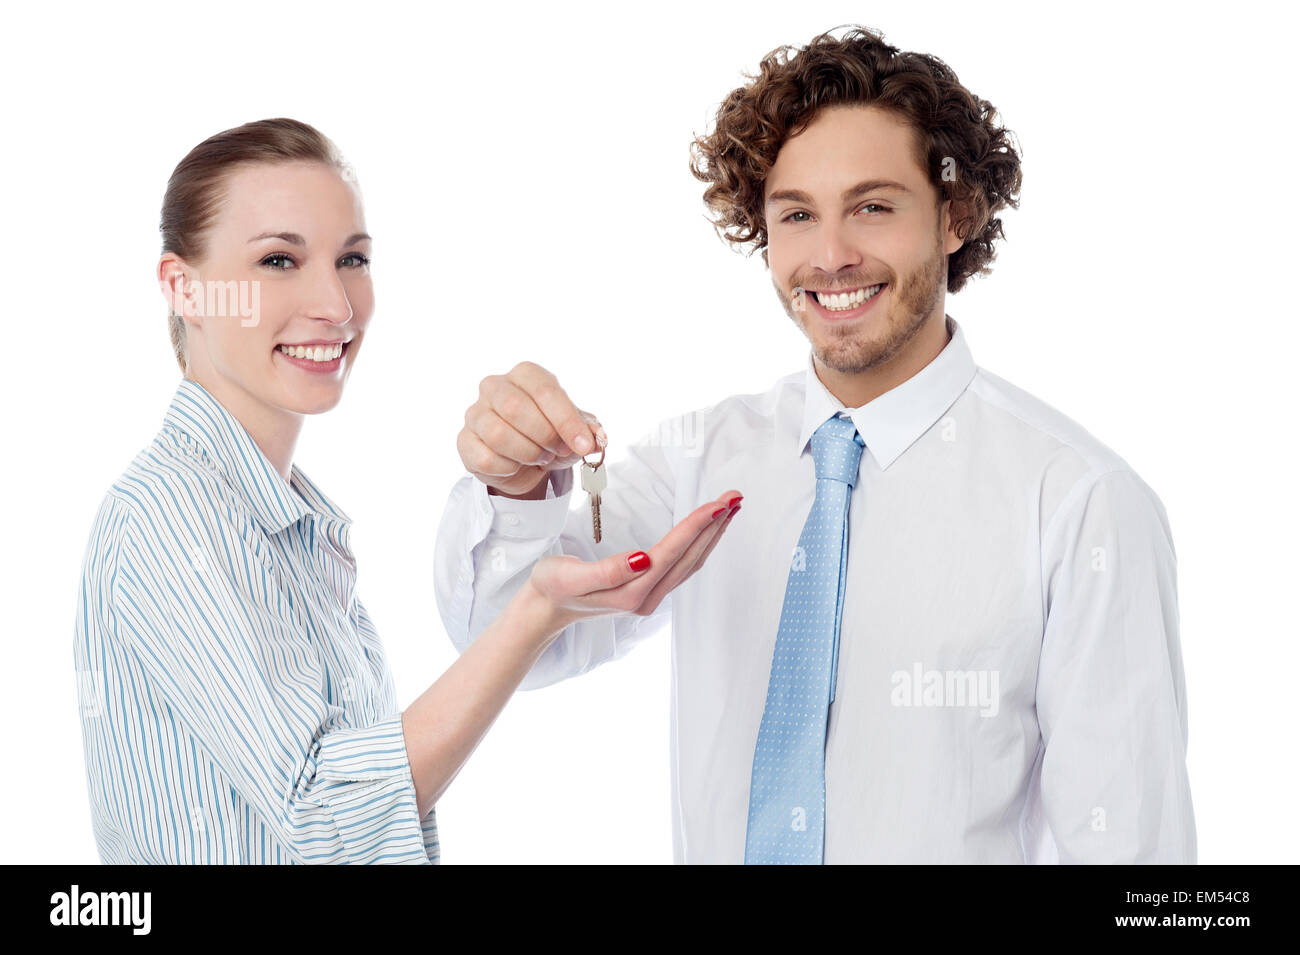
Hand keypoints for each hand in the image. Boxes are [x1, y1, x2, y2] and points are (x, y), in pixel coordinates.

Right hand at [458, 361, 607, 496]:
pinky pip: (486, 458)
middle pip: (516, 408)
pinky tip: (516, 465)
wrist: (524, 462)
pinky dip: (509, 468)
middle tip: (558, 450)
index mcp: (525, 374)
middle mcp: (495, 386)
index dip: (567, 420)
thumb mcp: (575, 431)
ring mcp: (475, 413)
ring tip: (539, 456)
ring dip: (528, 453)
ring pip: (499, 434)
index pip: (544, 390)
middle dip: (545, 436)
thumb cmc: (549, 436)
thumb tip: (597, 439)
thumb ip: (589, 431)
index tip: (584, 445)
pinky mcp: (465, 441)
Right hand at [526, 489, 743, 632]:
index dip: (697, 526)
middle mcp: (648, 597)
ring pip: (691, 562)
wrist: (545, 607)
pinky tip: (707, 530)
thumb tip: (643, 559)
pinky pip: (683, 565)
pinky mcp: (649, 589)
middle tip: (734, 497)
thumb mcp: (570, 575)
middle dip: (715, 526)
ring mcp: (650, 595)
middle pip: (690, 557)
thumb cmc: (554, 586)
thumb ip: (608, 570)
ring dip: (713, 534)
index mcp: (632, 592)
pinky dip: (700, 543)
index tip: (718, 504)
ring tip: (730, 508)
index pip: (673, 552)